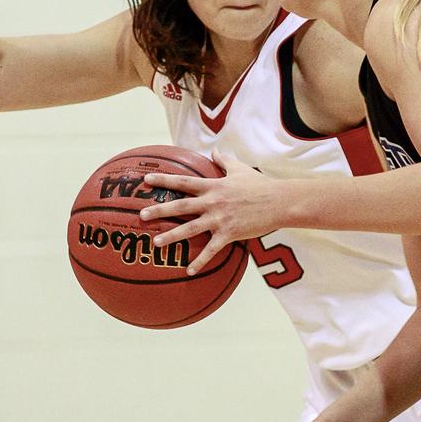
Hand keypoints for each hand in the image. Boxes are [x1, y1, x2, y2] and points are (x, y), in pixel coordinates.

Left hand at [141, 153, 286, 273]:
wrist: (279, 202)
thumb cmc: (260, 184)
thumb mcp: (240, 169)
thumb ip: (224, 160)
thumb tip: (215, 150)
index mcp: (213, 186)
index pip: (183, 181)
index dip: (164, 180)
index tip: (146, 180)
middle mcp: (213, 202)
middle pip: (181, 206)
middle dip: (160, 210)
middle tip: (141, 215)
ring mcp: (220, 219)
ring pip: (191, 229)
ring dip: (172, 236)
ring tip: (156, 243)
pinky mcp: (229, 234)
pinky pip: (211, 250)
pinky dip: (200, 261)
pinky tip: (188, 271)